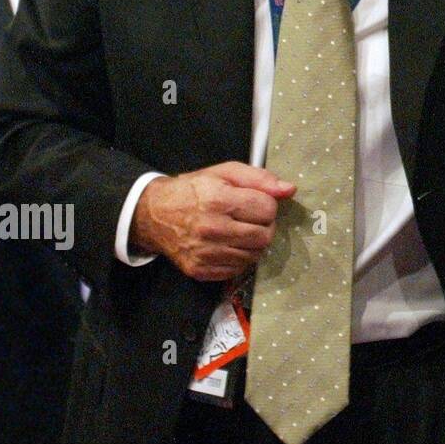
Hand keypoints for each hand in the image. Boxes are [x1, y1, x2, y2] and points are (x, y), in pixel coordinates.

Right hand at [132, 161, 295, 281]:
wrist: (154, 214)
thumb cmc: (194, 190)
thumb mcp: (225, 173)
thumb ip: (259, 178)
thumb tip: (289, 190)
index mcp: (218, 200)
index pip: (268, 209)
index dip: (267, 204)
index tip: (255, 202)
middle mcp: (212, 229)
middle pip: (264, 236)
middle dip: (265, 226)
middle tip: (251, 218)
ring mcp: (205, 253)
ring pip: (254, 255)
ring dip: (254, 243)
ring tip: (240, 230)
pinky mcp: (200, 270)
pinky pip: (237, 269)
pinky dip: (239, 258)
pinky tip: (229, 244)